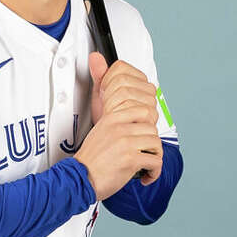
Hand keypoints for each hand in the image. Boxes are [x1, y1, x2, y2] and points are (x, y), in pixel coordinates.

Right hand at [75, 51, 163, 199]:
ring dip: (152, 157)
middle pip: (153, 122)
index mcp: (113, 113)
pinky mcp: (129, 158)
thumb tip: (96, 57)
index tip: (139, 132)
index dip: (147, 120)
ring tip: (140, 163)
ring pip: (156, 142)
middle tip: (142, 148)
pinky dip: (153, 171)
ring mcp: (125, 140)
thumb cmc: (93, 152)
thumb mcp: (97, 116)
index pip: (145, 104)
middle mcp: (119, 124)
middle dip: (151, 138)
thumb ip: (101, 87)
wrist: (80, 179)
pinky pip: (155, 161)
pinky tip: (143, 174)